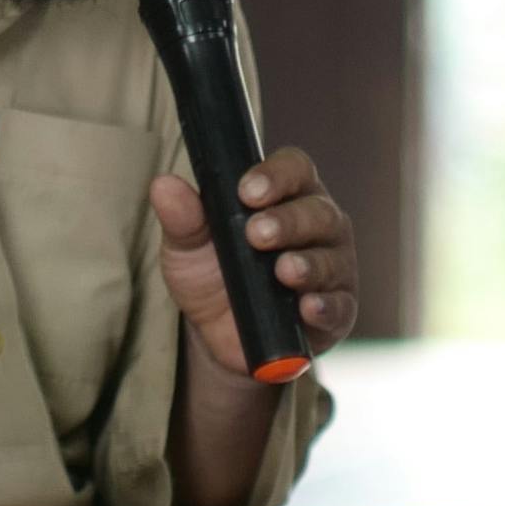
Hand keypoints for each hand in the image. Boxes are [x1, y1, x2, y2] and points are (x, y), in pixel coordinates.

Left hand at [149, 145, 358, 377]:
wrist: (219, 336)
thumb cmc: (212, 275)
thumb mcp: (188, 247)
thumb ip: (182, 219)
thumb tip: (163, 186)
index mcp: (287, 196)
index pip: (294, 169)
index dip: (276, 175)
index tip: (247, 191)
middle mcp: (319, 225)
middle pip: (317, 212)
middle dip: (287, 221)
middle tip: (257, 234)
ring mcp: (334, 267)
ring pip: (331, 258)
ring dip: (307, 264)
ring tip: (283, 271)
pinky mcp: (339, 310)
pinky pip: (340, 306)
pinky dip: (325, 306)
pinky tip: (308, 308)